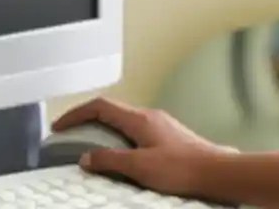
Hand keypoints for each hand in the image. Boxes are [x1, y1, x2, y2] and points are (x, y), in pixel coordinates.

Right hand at [52, 97, 236, 197]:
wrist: (217, 173)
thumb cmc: (184, 168)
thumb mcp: (139, 167)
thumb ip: (110, 160)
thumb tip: (88, 157)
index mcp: (139, 119)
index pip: (100, 106)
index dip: (76, 113)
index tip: (60, 125)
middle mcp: (150, 117)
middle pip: (110, 112)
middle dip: (87, 121)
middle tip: (71, 135)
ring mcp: (160, 126)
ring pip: (123, 123)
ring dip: (103, 131)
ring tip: (91, 148)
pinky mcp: (168, 139)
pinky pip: (135, 133)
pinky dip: (119, 140)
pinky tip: (121, 158)